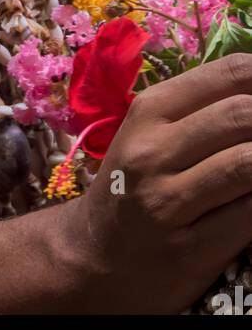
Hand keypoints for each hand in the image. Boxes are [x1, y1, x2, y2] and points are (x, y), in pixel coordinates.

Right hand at [59, 52, 251, 313]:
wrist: (94, 256)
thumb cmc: (134, 184)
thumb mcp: (150, 133)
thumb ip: (201, 108)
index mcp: (150, 110)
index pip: (228, 73)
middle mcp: (153, 151)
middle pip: (243, 114)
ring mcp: (168, 201)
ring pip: (247, 163)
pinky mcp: (190, 250)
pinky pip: (248, 217)